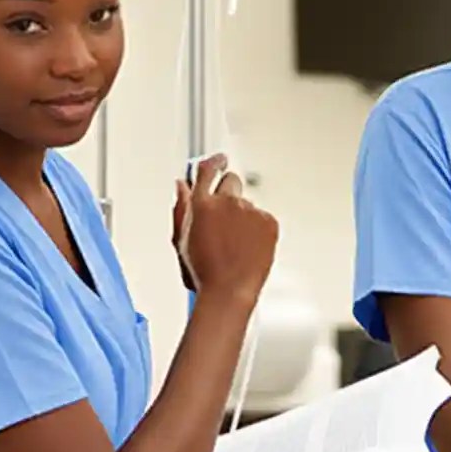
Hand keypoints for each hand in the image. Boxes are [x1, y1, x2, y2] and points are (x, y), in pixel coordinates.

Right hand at [172, 154, 278, 301]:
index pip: (207, 170)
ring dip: (243, 217)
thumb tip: (182, 186)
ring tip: (236, 244)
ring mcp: (249, 210)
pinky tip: (249, 248)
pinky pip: (263, 218)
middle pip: (232, 181)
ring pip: (248, 204)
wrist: (229, 292)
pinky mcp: (268, 221)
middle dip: (229, 193)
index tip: (219, 159)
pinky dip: (258, 229)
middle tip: (227, 219)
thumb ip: (182, 208)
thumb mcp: (182, 239)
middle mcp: (226, 202)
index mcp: (201, 204)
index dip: (214, 162)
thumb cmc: (203, 272)